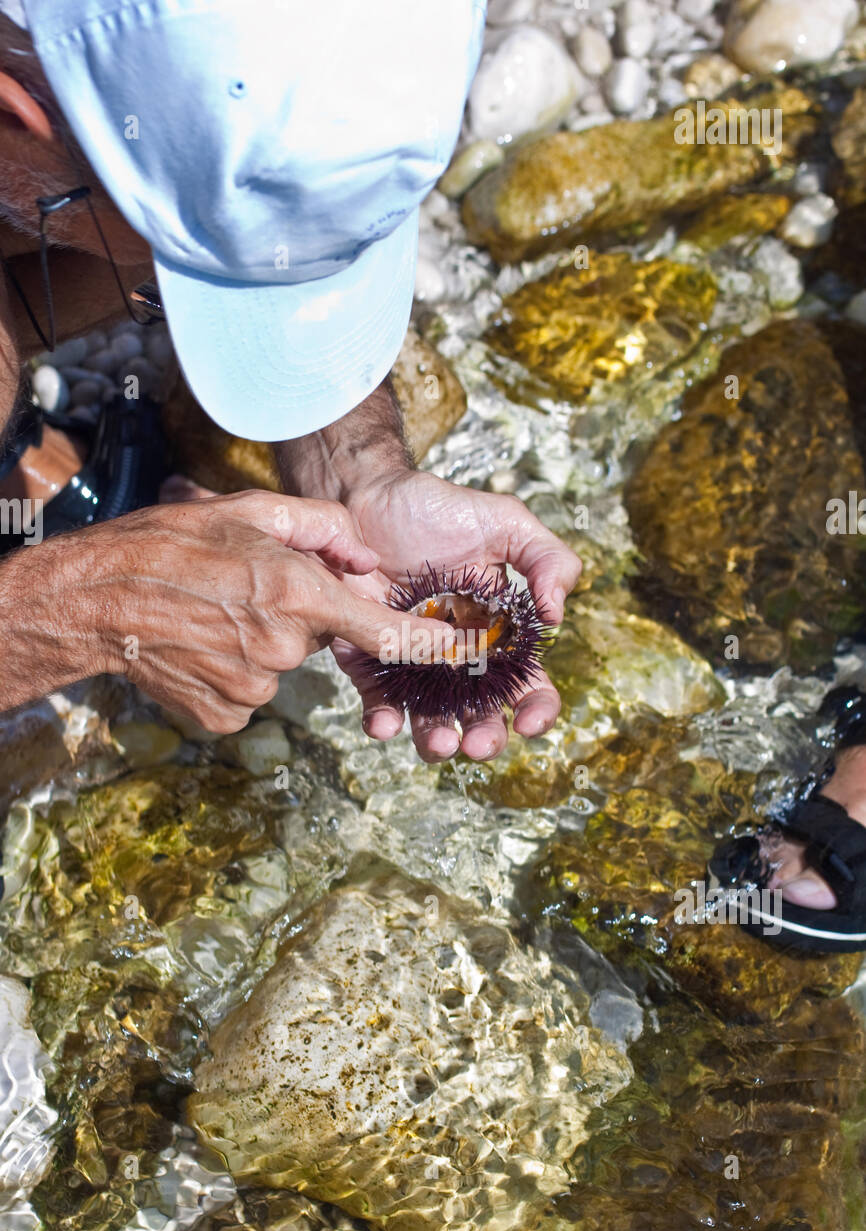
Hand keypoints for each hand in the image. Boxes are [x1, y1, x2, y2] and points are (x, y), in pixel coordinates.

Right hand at [0, 490, 454, 732]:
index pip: (385, 632)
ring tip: (215, 615)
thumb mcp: (250, 509)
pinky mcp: (228, 716)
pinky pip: (252, 695)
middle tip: (250, 590)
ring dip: (263, 644)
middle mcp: (283, 647)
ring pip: (284, 668)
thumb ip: (323, 527)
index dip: (430, 646)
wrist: (96, 599)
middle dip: (299, 616)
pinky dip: (235, 672)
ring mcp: (254, 688)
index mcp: (297, 593)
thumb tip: (368, 558)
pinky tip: (202, 646)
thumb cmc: (169, 545)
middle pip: (320, 639)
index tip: (465, 654)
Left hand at [333, 470, 581, 761]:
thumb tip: (555, 616)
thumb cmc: (434, 508)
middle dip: (484, 738)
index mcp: (497, 633)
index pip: (526, 683)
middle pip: (479, 713)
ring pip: (429, 719)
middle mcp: (457, 657)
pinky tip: (387, 724)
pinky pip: (375, 699)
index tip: (530, 721)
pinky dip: (382, 720)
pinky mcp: (366, 658)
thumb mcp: (505, 521)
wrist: (364, 495)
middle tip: (479, 745)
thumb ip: (548, 559)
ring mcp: (412, 661)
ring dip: (436, 742)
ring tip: (440, 746)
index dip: (535, 708)